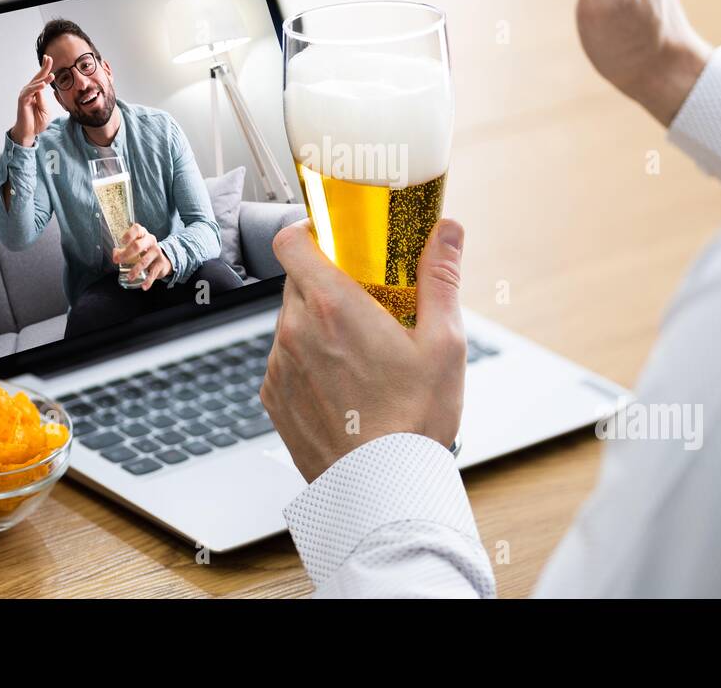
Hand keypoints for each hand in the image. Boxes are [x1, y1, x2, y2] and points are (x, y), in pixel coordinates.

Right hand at [11, 55, 54, 146]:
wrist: (29, 132)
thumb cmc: (37, 121)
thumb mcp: (45, 109)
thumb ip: (43, 99)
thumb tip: (41, 89)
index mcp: (36, 92)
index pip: (41, 78)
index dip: (45, 69)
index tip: (49, 58)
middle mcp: (30, 91)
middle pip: (37, 77)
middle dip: (44, 68)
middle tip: (49, 58)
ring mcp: (25, 95)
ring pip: (35, 84)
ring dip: (43, 79)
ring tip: (52, 75)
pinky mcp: (23, 100)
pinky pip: (30, 92)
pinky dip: (36, 88)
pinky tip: (42, 85)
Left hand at [113, 223, 170, 289]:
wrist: (162, 260)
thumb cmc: (144, 252)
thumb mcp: (134, 249)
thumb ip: (122, 251)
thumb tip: (115, 255)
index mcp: (143, 234)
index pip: (137, 229)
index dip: (129, 235)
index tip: (122, 242)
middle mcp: (151, 241)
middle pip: (138, 245)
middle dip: (126, 254)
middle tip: (118, 261)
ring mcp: (157, 252)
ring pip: (144, 260)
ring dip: (135, 269)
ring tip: (129, 277)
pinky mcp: (161, 263)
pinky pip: (153, 272)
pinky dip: (148, 280)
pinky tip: (144, 286)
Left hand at [261, 217, 466, 482]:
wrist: (381, 489)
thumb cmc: (413, 420)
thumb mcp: (443, 342)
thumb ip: (441, 277)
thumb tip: (447, 231)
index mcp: (332, 305)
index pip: (291, 239)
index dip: (310, 231)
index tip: (336, 239)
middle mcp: (294, 329)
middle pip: (298, 280)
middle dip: (329, 282)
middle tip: (368, 301)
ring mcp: (279, 365)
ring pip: (292, 321)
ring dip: (319, 324)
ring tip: (362, 353)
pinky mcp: (273, 397)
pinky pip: (286, 359)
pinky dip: (309, 360)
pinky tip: (346, 384)